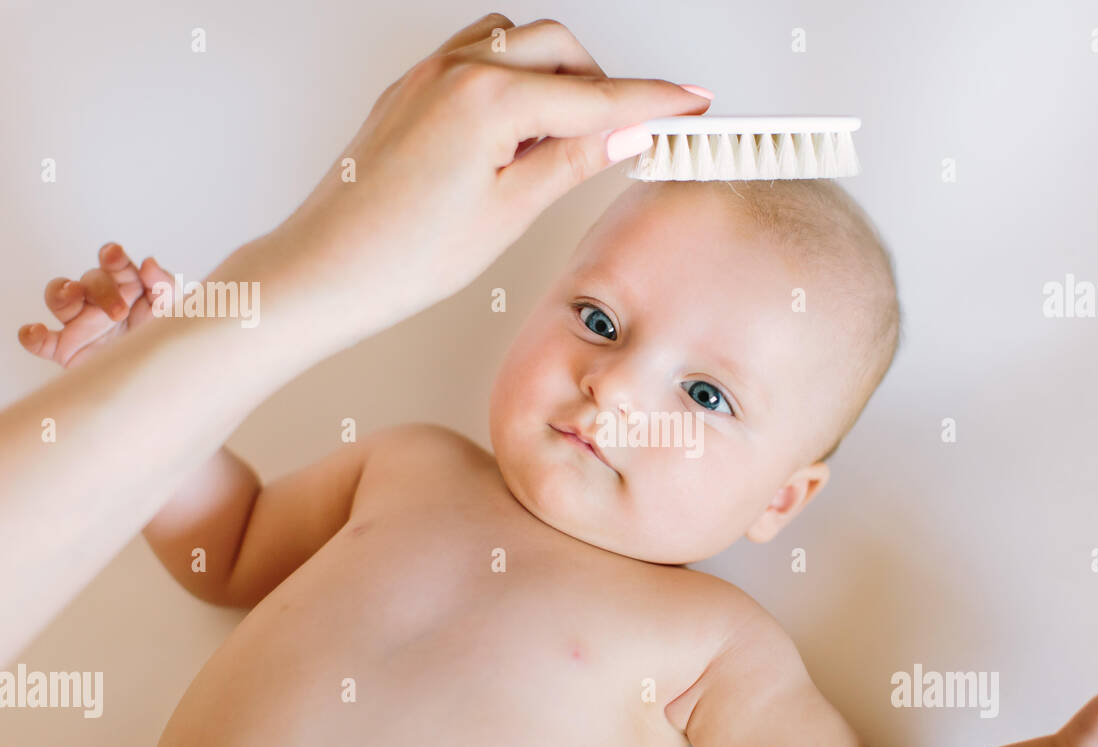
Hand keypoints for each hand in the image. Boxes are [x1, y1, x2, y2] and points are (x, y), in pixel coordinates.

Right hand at [19, 243, 175, 368]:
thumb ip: (164, 285)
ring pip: (57, 297)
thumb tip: (148, 262)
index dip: (112, 256)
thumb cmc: (160, 340)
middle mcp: (99, 301)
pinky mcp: (64, 349)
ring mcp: (79, 324)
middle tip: (120, 312)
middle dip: (103, 289)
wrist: (153, 378)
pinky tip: (36, 331)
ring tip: (72, 295)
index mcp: (126, 288)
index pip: (114, 264)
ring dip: (61, 292)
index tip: (113, 255)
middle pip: (89, 279)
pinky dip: (32, 334)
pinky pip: (39, 339)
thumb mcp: (171, 312)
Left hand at [269, 13, 710, 335]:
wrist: (323, 272)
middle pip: (559, 48)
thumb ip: (573, 160)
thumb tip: (627, 134)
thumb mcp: (509, 213)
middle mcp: (455, 69)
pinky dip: (512, 75)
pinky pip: (476, 55)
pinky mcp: (410, 91)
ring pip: (517, 41)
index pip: (594, 95)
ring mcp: (427, 75)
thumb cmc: (399, 256)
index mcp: (487, 98)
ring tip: (567, 138)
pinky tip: (518, 126)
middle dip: (602, 84)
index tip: (692, 101)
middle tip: (630, 135)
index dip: (652, 101)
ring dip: (555, 74)